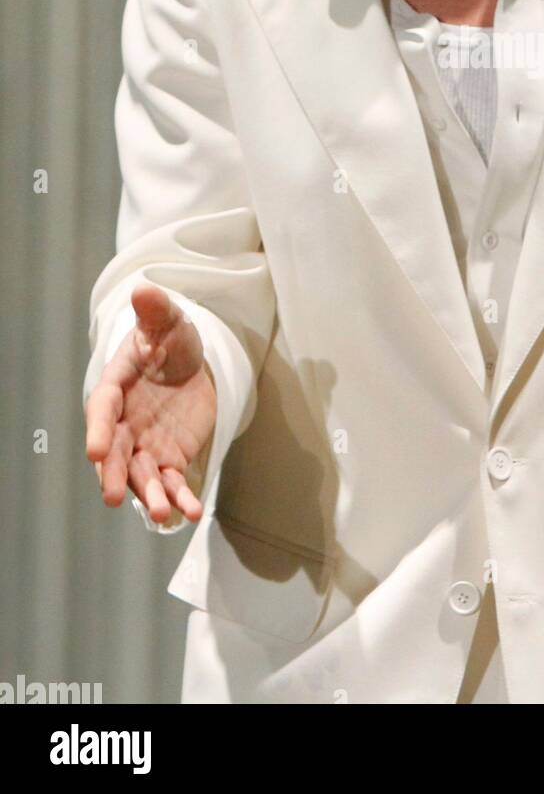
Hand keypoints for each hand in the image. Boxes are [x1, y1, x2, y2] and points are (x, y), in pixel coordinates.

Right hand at [85, 283, 216, 525]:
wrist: (189, 363)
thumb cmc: (169, 340)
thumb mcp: (168, 322)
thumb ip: (156, 311)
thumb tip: (143, 289)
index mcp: (115, 387)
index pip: (102, 409)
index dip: (97, 429)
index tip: (94, 451)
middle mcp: (123, 422)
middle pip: (113, 452)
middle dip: (111, 473)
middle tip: (110, 495)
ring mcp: (144, 444)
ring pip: (141, 475)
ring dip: (149, 495)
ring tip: (160, 513)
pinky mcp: (169, 458)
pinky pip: (172, 482)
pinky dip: (180, 497)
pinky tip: (191, 512)